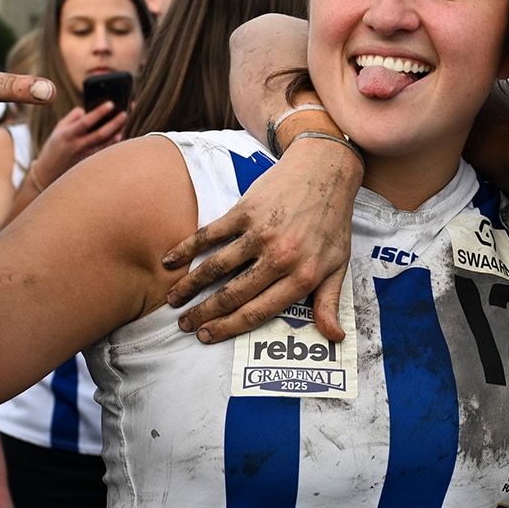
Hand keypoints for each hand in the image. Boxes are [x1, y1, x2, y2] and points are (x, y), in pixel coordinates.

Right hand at [32, 100, 128, 185]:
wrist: (48, 173)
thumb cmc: (54, 148)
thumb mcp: (58, 130)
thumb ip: (72, 118)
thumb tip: (85, 109)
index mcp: (68, 135)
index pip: (86, 122)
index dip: (99, 112)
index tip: (111, 103)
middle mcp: (78, 146)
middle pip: (101, 134)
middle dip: (115, 122)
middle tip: (125, 112)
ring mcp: (86, 156)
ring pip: (106, 144)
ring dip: (117, 132)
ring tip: (126, 120)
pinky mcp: (91, 164)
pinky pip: (105, 151)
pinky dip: (113, 143)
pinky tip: (120, 135)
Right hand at [160, 134, 361, 343]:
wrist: (326, 170)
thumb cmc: (333, 221)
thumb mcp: (339, 265)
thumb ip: (329, 302)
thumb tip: (335, 337)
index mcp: (302, 276)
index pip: (259, 311)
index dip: (229, 327)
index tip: (208, 336)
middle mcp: (280, 257)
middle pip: (233, 295)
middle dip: (205, 314)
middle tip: (185, 324)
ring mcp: (260, 233)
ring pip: (216, 268)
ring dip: (190, 286)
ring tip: (173, 299)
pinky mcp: (246, 210)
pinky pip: (210, 235)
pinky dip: (186, 249)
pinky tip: (170, 261)